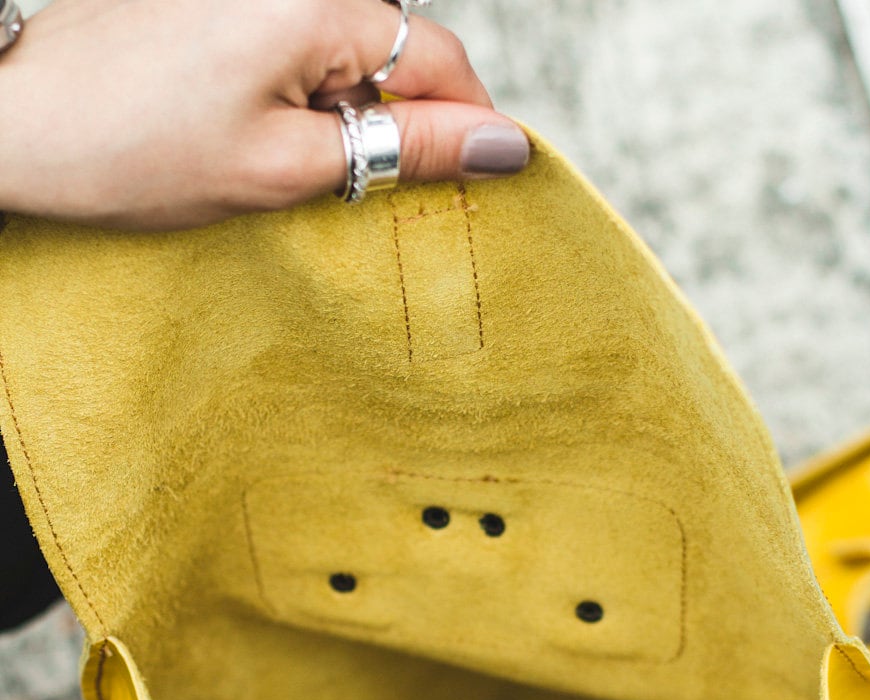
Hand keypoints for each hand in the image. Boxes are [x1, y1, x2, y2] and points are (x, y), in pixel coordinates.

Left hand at [0, 0, 528, 227]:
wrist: (19, 122)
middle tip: (369, 192)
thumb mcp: (287, 166)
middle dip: (399, 119)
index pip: (436, 57)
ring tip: (294, 169)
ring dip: (345, 112)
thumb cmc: (140, 149)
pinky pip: (292, 43)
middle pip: (391, 48)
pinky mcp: (217, 0)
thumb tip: (502, 147)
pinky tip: (259, 138)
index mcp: (315, 1)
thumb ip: (404, 149)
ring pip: (342, 50)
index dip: (466, 123)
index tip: (478, 181)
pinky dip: (298, 95)